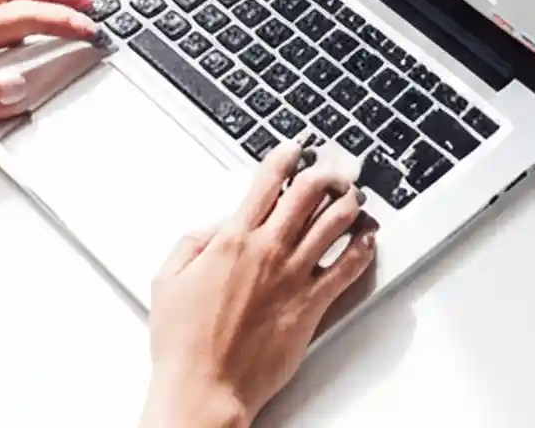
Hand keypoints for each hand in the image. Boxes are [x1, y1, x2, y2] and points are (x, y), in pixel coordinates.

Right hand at [140, 142, 376, 427]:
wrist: (205, 386)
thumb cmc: (183, 342)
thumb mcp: (167, 279)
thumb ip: (191, 242)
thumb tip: (216, 227)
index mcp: (231, 240)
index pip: (266, 184)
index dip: (284, 158)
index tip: (295, 148)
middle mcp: (267, 251)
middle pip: (308, 195)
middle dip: (325, 173)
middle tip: (334, 167)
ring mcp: (293, 277)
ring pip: (334, 225)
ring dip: (349, 204)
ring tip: (355, 194)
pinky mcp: (311, 306)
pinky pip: (346, 269)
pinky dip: (361, 249)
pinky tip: (367, 239)